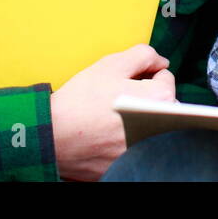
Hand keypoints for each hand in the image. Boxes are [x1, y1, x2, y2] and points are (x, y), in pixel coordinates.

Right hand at [51, 43, 174, 181]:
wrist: (51, 135)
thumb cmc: (81, 99)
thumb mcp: (112, 64)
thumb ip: (143, 55)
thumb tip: (161, 62)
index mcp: (160, 98)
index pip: (166, 78)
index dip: (144, 74)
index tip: (126, 81)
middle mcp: (160, 127)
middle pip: (162, 104)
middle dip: (146, 97)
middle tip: (117, 98)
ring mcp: (145, 148)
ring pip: (152, 126)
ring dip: (140, 119)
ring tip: (112, 118)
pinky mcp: (129, 163)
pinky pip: (137, 146)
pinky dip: (126, 139)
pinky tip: (107, 135)